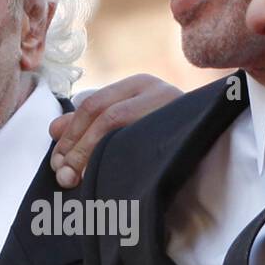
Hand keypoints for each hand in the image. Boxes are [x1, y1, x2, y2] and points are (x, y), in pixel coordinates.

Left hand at [49, 75, 180, 186]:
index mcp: (140, 85)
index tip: (58, 162)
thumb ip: (89, 123)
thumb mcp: (125, 122)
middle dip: (76, 146)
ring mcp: (172, 108)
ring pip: (118, 124)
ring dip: (91, 154)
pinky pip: (140, 146)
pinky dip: (116, 162)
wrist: (211, 148)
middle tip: (64, 175)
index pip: (92, 105)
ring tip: (79, 179)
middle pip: (102, 114)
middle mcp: (157, 91)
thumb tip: (54, 129)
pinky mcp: (182, 130)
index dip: (69, 134)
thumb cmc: (162, 137)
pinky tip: (106, 179)